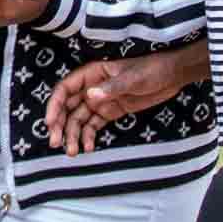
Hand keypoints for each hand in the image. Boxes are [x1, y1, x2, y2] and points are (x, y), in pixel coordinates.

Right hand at [45, 45, 205, 155]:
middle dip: (60, 125)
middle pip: (68, 107)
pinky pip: (94, 125)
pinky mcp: (111, 112)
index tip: (50, 123)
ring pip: (79, 119)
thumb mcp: (133, 77)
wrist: (172, 76)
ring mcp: (101, 101)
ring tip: (73, 152)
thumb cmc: (152, 69)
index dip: (55, 105)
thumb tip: (89, 96)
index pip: (65, 89)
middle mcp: (92, 88)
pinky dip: (89, 137)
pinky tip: (89, 148)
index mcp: (93, 74)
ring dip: (73, 135)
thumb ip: (112, 87)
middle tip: (56, 143)